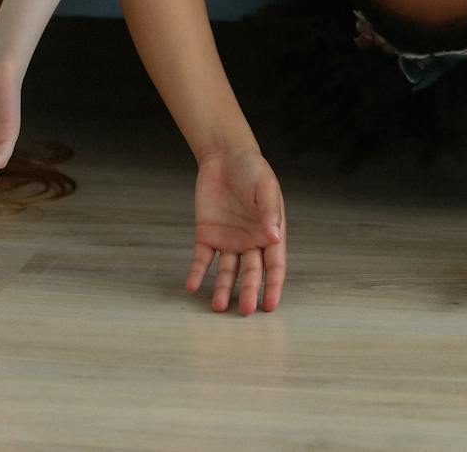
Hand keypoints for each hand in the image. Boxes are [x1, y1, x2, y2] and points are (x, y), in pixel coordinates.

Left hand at [189, 149, 285, 314]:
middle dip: (248, 292)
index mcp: (270, 233)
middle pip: (250, 272)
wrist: (224, 156)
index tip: (269, 305)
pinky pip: (202, 258)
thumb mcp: (266, 187)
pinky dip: (198, 272)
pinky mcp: (207, 235)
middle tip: (245, 311)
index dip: (272, 286)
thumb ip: (270, 212)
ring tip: (218, 306)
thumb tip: (274, 237)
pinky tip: (193, 285)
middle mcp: (250, 241)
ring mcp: (228, 240)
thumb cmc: (252, 169)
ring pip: (227, 271)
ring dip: (223, 288)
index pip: (274, 266)